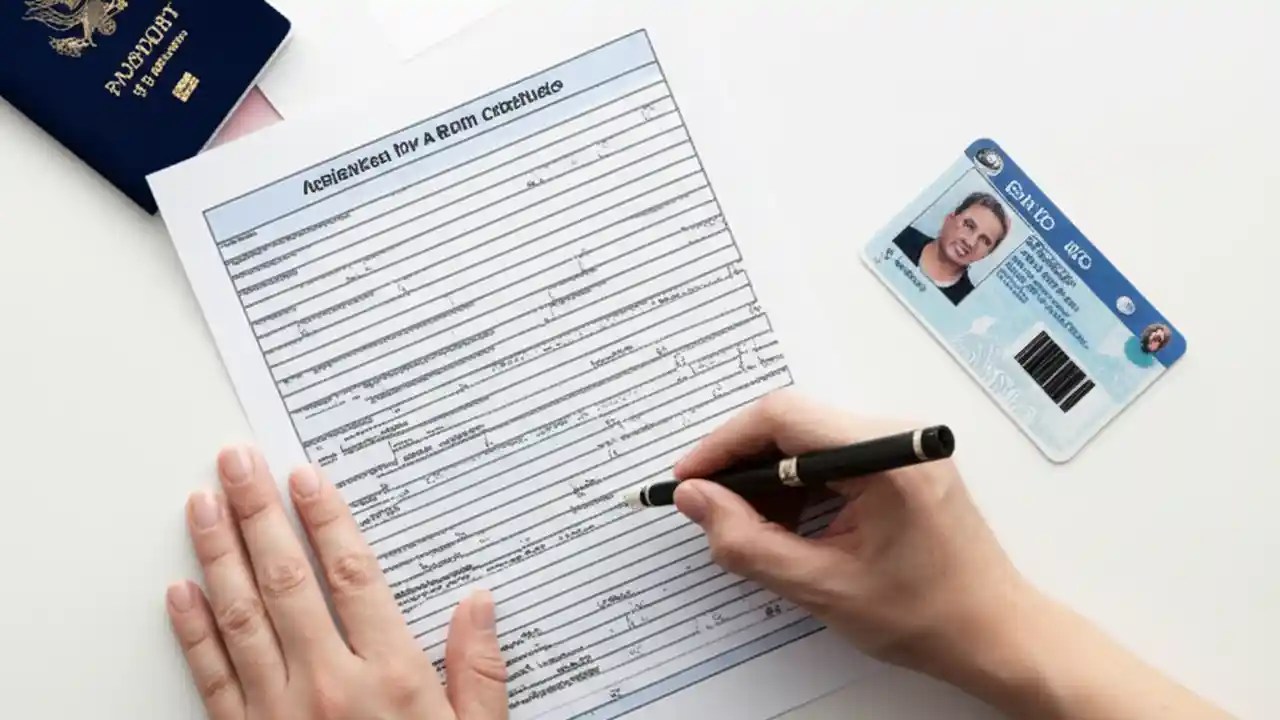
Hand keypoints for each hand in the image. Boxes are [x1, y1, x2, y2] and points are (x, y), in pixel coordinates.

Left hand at [165, 446, 507, 719]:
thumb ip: (479, 670)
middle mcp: (328, 685)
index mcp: (391, 677)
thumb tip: (480, 602)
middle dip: (256, 513)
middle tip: (235, 463)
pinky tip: (181, 592)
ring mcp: (278, 713)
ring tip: (201, 505)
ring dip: (216, 554)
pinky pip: (212, 677)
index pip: (352, 577)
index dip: (325, 520)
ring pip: (240, 616)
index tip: (304, 477)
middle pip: (285, 580)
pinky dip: (192, 631)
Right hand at [671, 389, 1023, 679]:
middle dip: (741, 463)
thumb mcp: (823, 587)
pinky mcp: (900, 461)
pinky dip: (797, 485)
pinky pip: (831, 456)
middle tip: (707, 505)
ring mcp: (900, 446)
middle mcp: (896, 436)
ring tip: (746, 525)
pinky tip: (783, 524)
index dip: (724, 445)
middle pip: (792, 423)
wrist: (995, 632)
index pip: (783, 418)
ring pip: (807, 439)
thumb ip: (750, 543)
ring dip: (768, 478)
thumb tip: (696, 501)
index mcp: (886, 457)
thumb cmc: (927, 616)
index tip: (689, 479)